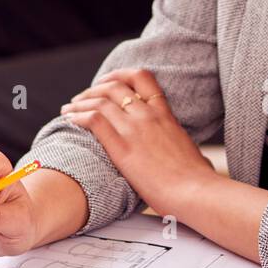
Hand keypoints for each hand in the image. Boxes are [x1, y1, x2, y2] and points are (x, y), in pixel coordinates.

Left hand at [60, 68, 215, 217]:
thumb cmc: (198, 180)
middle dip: (94, 88)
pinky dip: (78, 116)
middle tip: (82, 97)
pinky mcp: (122, 148)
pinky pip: (94, 121)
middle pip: (114, 86)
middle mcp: (148, 116)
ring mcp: (134, 130)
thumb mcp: (194, 154)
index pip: (142, 78)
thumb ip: (187, 152)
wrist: (195, 193)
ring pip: (100, 101)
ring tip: (68, 108)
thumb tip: (199, 161)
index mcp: (165, 114)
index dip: (120, 75)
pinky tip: (70, 119)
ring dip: (80, 102)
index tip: (108, 81)